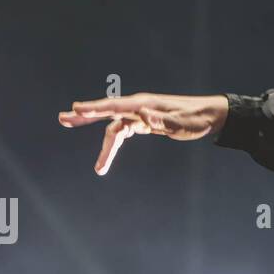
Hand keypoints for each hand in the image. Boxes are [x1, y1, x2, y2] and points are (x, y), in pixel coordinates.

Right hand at [57, 93, 228, 175]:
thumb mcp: (182, 122)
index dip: (95, 108)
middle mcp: (140, 107)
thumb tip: (143, 115)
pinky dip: (115, 143)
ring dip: (105, 147)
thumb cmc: (196, 118)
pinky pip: (125, 132)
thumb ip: (163, 120)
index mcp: (145, 104)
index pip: (116, 106)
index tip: (76, 109)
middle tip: (63, 118)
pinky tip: (108, 154)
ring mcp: (141, 115)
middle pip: (108, 112)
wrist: (210, 116)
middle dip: (85, 116)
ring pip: (115, 128)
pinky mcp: (146, 124)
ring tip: (99, 169)